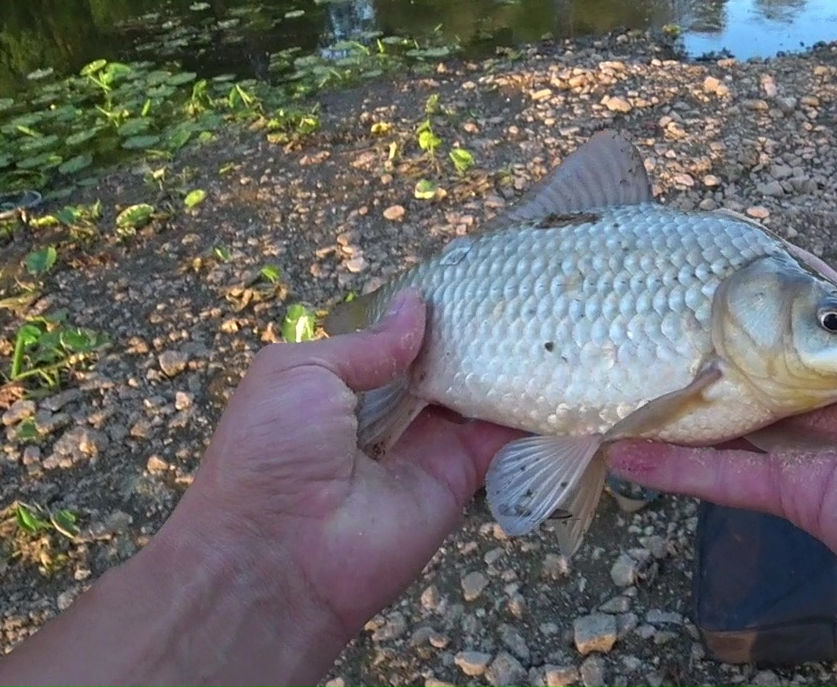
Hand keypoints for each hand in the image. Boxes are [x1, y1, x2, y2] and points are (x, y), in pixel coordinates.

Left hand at [0, 291, 519, 686]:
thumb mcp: (299, 372)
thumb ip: (365, 343)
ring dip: (508, 362)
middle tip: (525, 289)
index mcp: (338, 383)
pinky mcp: (457, 477)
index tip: (472, 277)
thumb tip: (417, 307)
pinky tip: (565, 374)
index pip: (393, 339)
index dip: (427, 311)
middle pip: (442, 362)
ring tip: (553, 317)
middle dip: (475, 330)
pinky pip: (500, 438)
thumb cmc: (271, 453)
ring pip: (477, 393)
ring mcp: (425, 444)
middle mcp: (386, 412)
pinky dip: (532, 410)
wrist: (278, 559)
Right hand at [610, 187, 836, 680]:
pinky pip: (727, 476)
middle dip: (704, 339)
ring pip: (731, 415)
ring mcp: (816, 448)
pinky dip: (674, 464)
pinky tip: (620, 446)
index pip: (808, 310)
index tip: (708, 258)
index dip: (764, 288)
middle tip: (639, 305)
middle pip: (756, 360)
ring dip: (675, 399)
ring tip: (609, 371)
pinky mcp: (800, 496)